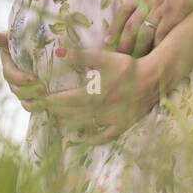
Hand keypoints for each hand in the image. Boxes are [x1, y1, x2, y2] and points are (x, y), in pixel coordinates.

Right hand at [0, 33, 47, 111]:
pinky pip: (29, 105)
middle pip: (16, 89)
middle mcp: (12, 78)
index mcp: (8, 64)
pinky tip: (46, 104)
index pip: (10, 74)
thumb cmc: (28, 38)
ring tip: (46, 97)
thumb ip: (2, 38)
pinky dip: (36, 106)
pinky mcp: (30, 95)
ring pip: (23, 99)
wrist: (43, 47)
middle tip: (43, 88)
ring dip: (34, 100)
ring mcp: (20, 87)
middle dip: (29, 90)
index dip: (19, 78)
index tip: (33, 78)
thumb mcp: (16, 36)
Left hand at [38, 47, 160, 144]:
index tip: (39, 100)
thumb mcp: (103, 58)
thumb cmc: (127, 66)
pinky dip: (94, 139)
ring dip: (69, 123)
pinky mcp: (122, 124)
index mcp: (92, 94)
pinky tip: (85, 140)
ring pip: (84, 124)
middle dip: (56, 111)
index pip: (64, 100)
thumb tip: (58, 51)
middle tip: (45, 109)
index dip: (50, 101)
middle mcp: (98, 110)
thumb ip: (79, 56)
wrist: (153, 78)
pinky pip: (105, 136)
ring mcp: (110, 119)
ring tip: (58, 120)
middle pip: (71, 114)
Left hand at [109, 0, 192, 53]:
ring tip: (131, 64)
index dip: (114, 27)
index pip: (123, 10)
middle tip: (115, 59)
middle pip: (130, 27)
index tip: (107, 40)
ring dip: (137, 49)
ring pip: (143, 34)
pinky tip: (154, 58)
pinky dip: (157, 47)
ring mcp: (160, 9)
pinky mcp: (174, 16)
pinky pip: (162, 36)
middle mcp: (148, 1)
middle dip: (122, 44)